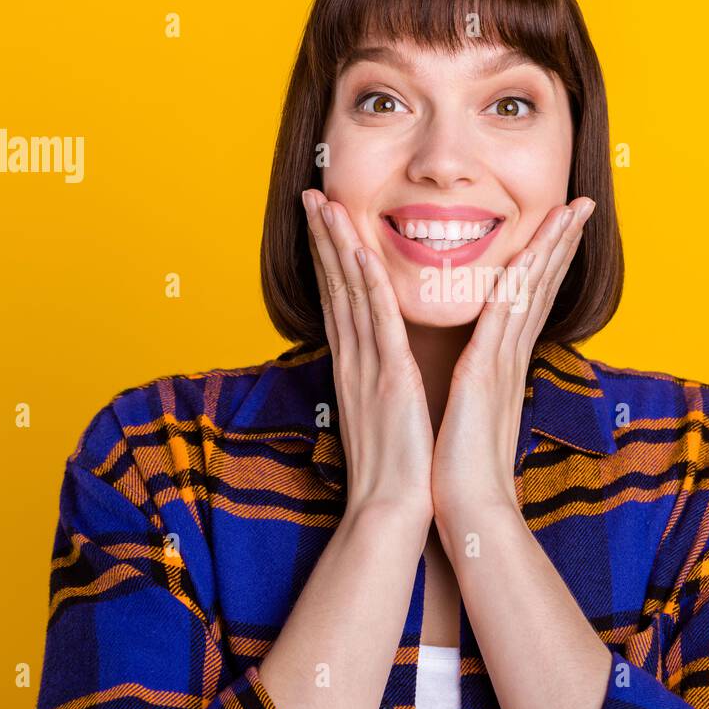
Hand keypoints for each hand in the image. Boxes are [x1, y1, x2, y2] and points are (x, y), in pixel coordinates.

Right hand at [302, 188, 433, 529]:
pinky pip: (375, 321)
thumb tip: (386, 371)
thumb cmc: (396, 473)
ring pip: (349, 293)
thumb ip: (382, 387)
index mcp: (358, 370)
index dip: (329, 261)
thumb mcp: (386, 418)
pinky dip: (365, 282)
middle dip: (323, 240)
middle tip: (312, 196)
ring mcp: (368, 367)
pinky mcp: (390, 378)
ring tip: (323, 204)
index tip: (324, 225)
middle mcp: (355, 362)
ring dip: (336, 246)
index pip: (341, 303)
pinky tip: (358, 249)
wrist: (395, 512)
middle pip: (335, 288)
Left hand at [430, 196, 595, 527]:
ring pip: (530, 290)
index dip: (545, 259)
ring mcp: (501, 362)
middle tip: (582, 203)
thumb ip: (474, 386)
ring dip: (550, 246)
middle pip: (540, 285)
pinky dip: (516, 280)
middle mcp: (508, 356)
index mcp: (501, 363)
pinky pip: (502, 315)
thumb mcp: (468, 412)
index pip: (528, 298)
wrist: (468, 509)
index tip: (559, 226)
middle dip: (562, 241)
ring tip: (571, 210)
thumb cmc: (461, 467)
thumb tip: (472, 375)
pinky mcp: (485, 373)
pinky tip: (526, 252)